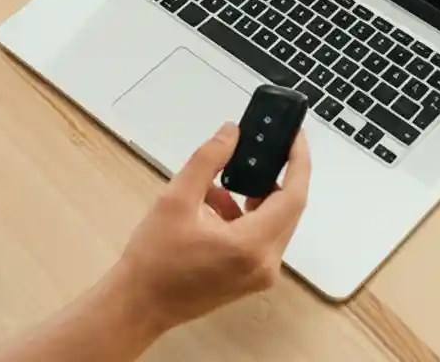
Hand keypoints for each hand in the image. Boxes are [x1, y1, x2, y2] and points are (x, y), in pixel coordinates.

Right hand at [115, 122, 311, 331]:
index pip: (293, 196)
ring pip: (274, 221)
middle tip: (263, 146)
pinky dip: (246, 215)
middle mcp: (265, 263)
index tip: (295, 136)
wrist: (140, 305)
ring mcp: (260, 274)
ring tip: (225, 178)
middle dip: (277, 175)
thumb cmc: (154, 258)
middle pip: (289, 208)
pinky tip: (215, 204)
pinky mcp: (251, 278)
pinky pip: (262, 237)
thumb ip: (208, 160)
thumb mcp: (175, 199)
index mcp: (251, 245)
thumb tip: (232, 133)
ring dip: (256, 195)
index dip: (299, 162)